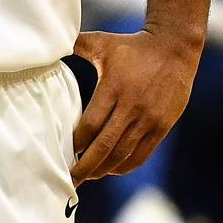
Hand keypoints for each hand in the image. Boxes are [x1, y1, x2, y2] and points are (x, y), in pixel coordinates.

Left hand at [70, 27, 200, 184]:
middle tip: (70, 180)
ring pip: (122, 154)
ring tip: (89, 176)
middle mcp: (132, 106)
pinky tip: (111, 169)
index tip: (63, 152)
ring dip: (103, 169)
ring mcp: (149, 118)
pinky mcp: (162, 126)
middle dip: (85, 166)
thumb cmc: (132, 46)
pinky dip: (125, 166)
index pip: (90, 125)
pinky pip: (142, 154)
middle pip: (104, 146)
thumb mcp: (103, 42)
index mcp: (114, 87)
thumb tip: (49, 45)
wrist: (174, 48)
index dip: (76, 143)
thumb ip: (77, 45)